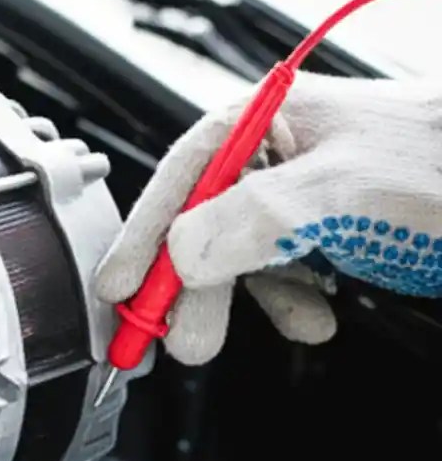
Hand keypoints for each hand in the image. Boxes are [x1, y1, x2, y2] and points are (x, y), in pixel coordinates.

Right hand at [94, 71, 441, 364]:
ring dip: (247, 300)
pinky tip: (312, 318)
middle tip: (181, 339)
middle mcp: (274, 151)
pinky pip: (284, 267)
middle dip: (192, 287)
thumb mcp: (341, 194)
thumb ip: (250, 221)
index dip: (143, 240)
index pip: (179, 180)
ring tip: (264, 331)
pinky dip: (290, 300)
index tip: (119, 292)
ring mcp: (302, 190)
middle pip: (201, 223)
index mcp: (262, 121)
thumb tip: (180, 255)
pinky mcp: (329, 225)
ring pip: (240, 253)